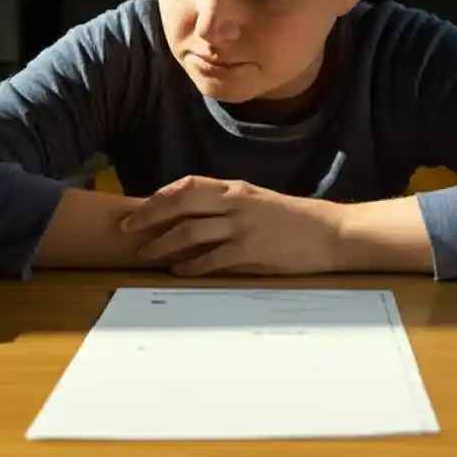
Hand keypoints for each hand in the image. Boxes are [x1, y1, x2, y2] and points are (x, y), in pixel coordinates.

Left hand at [119, 176, 343, 275]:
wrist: (329, 233)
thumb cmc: (292, 221)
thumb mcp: (257, 203)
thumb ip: (227, 206)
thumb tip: (192, 218)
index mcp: (236, 189)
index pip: (188, 185)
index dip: (160, 195)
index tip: (139, 206)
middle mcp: (235, 203)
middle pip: (181, 203)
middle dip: (150, 215)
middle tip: (127, 228)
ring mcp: (243, 226)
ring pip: (191, 231)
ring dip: (163, 243)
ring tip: (146, 253)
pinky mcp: (251, 250)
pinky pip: (212, 258)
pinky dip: (190, 266)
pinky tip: (177, 272)